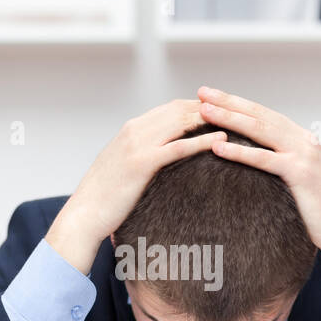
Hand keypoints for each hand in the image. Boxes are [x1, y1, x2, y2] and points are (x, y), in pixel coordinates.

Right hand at [46, 100, 224, 273]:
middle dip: (209, 108)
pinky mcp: (142, 162)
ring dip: (210, 119)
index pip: (170, 109)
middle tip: (235, 112)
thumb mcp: (122, 167)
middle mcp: (135, 130)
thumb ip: (140, 156)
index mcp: (131, 129)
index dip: (196, 107)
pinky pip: (179, 147)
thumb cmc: (104, 197)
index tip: (219, 111)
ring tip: (235, 121)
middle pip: (179, 110)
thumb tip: (159, 159)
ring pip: (181, 122)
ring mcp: (138, 144)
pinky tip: (221, 141)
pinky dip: (202, 141)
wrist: (84, 214)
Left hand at [197, 86, 320, 273]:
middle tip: (203, 92)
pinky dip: (239, 151)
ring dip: (229, 118)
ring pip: (259, 130)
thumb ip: (287, 166)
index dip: (239, 105)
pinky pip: (264, 159)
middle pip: (260, 115)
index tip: (215, 97)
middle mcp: (303, 141)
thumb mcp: (304, 181)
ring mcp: (303, 154)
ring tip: (204, 110)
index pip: (266, 116)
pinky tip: (217, 147)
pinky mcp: (300, 173)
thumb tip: (265, 165)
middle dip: (229, 102)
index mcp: (303, 140)